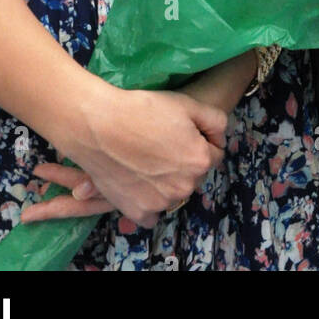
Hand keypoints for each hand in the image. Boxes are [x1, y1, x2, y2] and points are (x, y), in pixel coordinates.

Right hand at [37, 85, 227, 229]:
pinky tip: (139, 183)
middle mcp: (185, 187)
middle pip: (194, 175)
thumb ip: (215, 120)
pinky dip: (150, 202)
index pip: (214, 154)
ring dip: (168, 182)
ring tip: (146, 160)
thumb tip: (219, 137)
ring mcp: (161, 203)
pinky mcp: (138, 212)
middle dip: (185, 162)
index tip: (182, 132)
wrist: (98, 126)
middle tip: (161, 144)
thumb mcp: (186, 104)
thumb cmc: (142, 110)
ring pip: (174, 193)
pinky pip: (153, 214)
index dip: (201, 140)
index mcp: (200, 160)